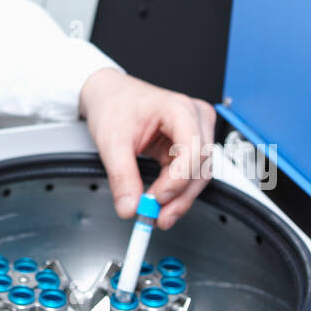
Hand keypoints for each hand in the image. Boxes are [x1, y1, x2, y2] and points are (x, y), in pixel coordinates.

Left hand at [78, 68, 216, 229]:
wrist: (108, 94)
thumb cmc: (114, 104)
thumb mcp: (111, 141)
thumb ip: (121, 176)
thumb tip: (130, 206)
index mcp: (179, 109)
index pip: (193, 149)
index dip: (178, 179)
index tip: (157, 198)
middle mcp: (194, 118)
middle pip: (201, 166)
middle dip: (180, 196)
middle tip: (158, 217)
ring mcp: (195, 131)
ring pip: (200, 174)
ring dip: (180, 197)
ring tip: (158, 214)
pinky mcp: (189, 144)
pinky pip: (191, 173)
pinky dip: (177, 191)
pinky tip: (161, 202)